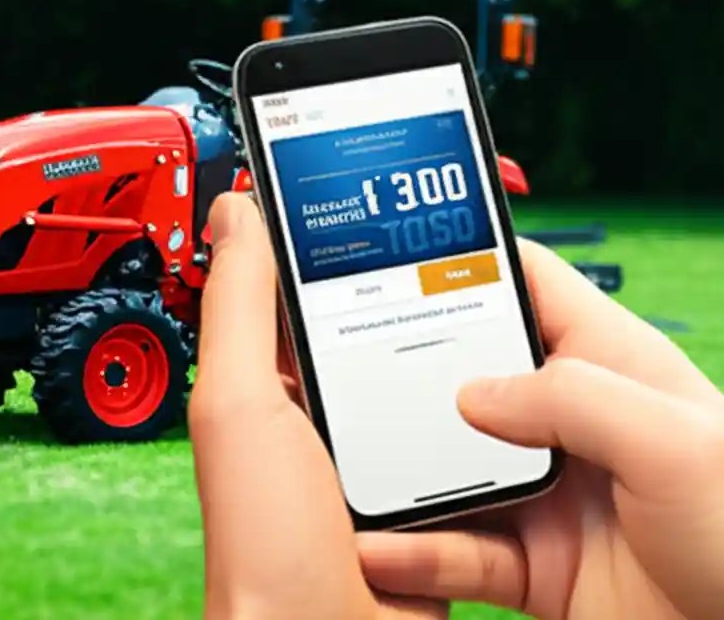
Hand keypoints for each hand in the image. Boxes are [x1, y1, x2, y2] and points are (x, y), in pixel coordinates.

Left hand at [189, 193, 444, 618]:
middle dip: (399, 283)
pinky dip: (473, 409)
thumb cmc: (262, 544)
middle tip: (440, 231)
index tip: (358, 185)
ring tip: (479, 299)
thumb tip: (235, 208)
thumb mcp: (241, 403)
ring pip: (415, 372)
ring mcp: (366, 451)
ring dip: (443, 347)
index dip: (319, 235)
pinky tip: (496, 386)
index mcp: (259, 385)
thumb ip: (239, 306)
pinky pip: (453, 430)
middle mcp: (309, 414)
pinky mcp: (418, 490)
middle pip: (363, 323)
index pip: (286, 286)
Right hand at [356, 240, 723, 618]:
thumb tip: (470, 394)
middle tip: (326, 366)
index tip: (382, 251)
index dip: (459, 258)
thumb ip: (572, 400)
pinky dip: (412, 556)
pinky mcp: (532, 566)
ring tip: (333, 464)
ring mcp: (545, 495)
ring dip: (390, 473)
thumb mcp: (679, 444)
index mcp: (609, 365)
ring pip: (443, 471)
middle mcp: (568, 423)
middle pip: (461, 377)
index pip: (525, 284)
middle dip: (394, 373)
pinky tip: (376, 550)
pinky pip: (456, 555)